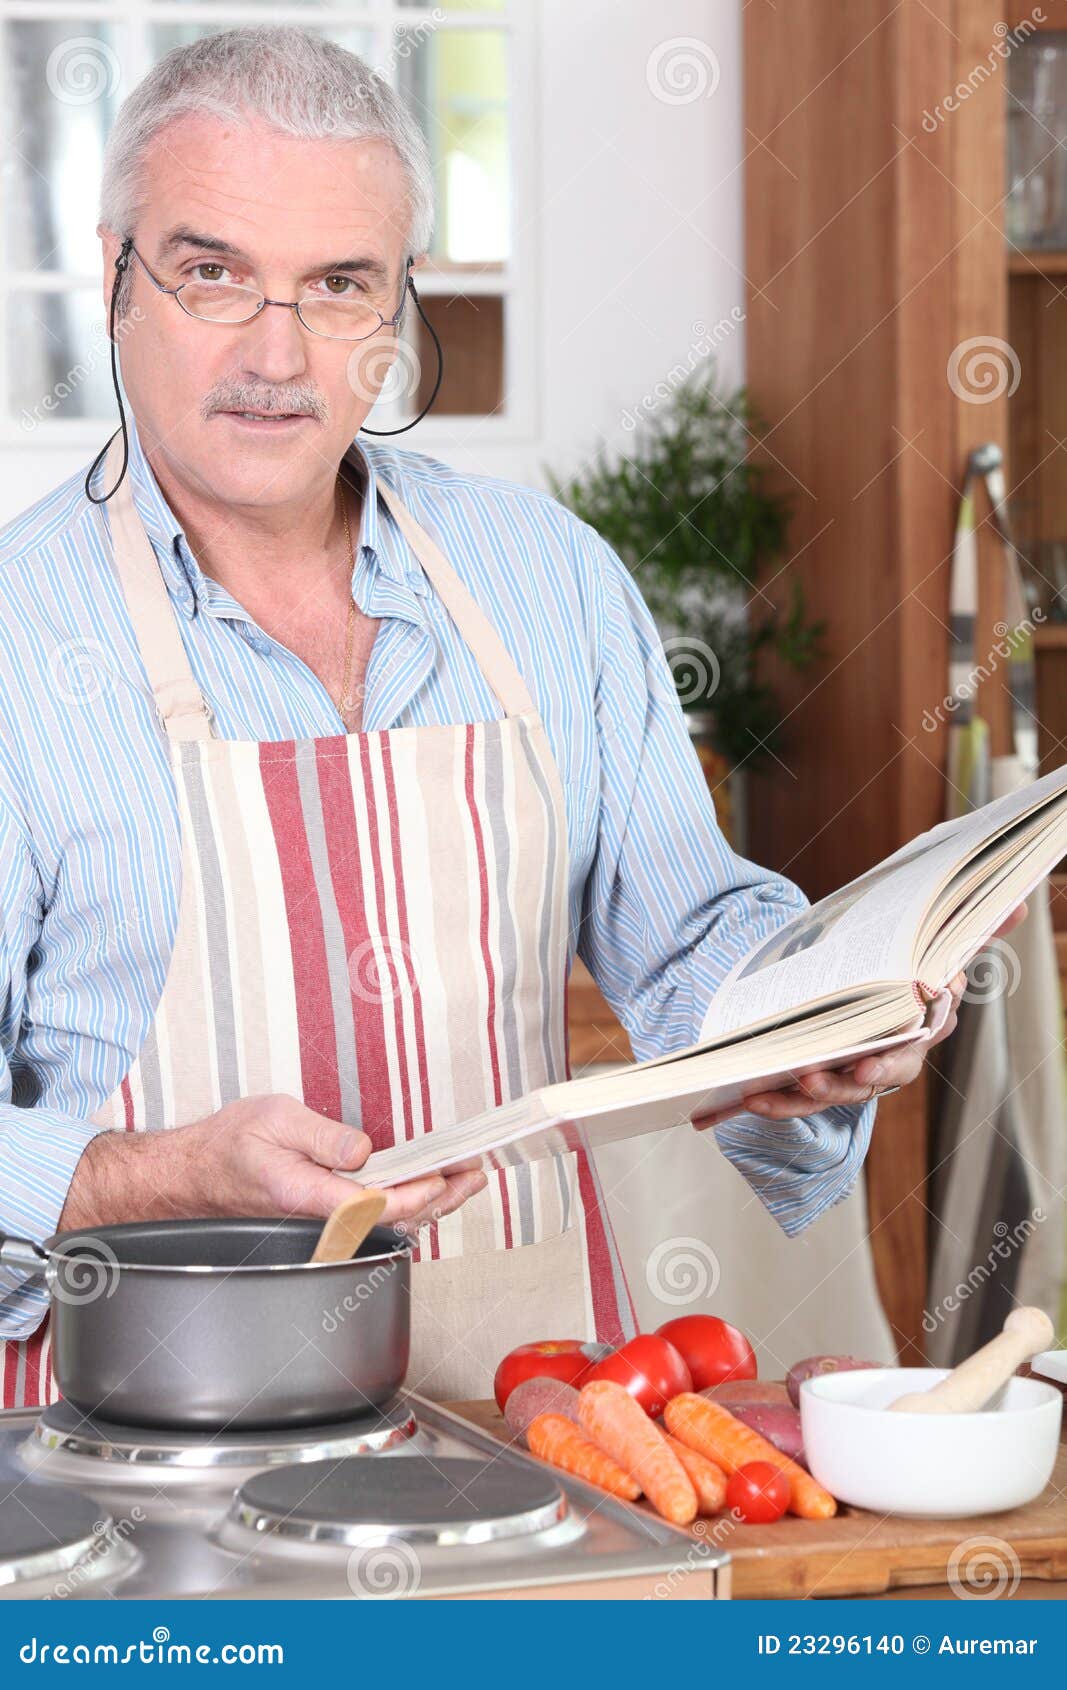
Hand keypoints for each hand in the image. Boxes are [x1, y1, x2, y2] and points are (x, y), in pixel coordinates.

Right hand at [59, 1092, 487, 1231]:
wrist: (193, 1176)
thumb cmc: (229, 1145)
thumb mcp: (274, 1118)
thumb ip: (322, 1136)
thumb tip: (364, 1151)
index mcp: (305, 1196)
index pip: (375, 1206)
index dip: (417, 1194)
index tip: (447, 1173)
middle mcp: (318, 1220)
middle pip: (394, 1221)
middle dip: (441, 1198)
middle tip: (476, 1173)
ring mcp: (323, 1225)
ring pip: (389, 1224)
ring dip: (432, 1202)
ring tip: (467, 1178)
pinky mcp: (325, 1221)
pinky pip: (376, 1219)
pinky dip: (409, 1204)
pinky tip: (430, 1187)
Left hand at [692, 902, 1027, 1131]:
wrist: (854, 988)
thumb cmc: (899, 970)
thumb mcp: (930, 946)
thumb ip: (970, 930)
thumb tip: (1020, 903)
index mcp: (919, 1026)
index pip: (922, 1034)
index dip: (907, 1040)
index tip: (881, 1047)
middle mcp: (888, 1057)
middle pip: (880, 1075)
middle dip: (858, 1077)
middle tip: (840, 1072)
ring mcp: (850, 1074)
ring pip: (835, 1092)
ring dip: (811, 1094)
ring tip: (788, 1085)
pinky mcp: (815, 1082)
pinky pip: (796, 1100)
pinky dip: (775, 1103)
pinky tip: (750, 1099)